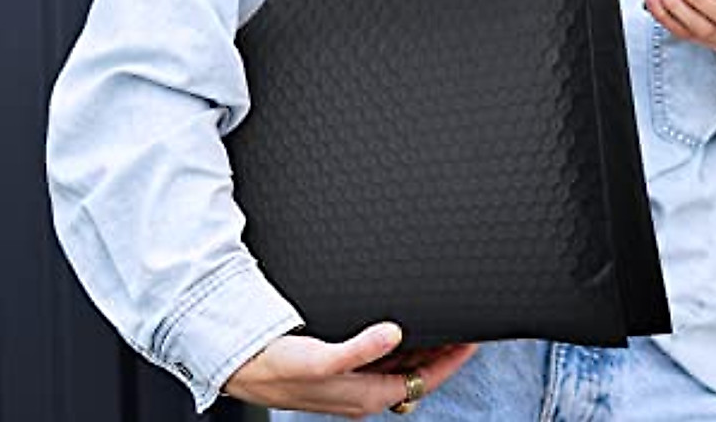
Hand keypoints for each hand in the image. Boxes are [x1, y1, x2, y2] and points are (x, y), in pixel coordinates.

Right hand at [221, 320, 477, 416]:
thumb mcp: (320, 360)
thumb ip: (359, 349)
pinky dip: (400, 340)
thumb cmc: (276, 367)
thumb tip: (395, 333)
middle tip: (465, 323)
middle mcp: (363, 390)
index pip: (423, 380)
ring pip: (402, 364)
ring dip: (424, 344)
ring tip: (444, 320)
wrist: (242, 363)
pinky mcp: (341, 366)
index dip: (451, 360)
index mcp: (366, 395)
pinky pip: (383, 355)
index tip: (473, 339)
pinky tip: (403, 323)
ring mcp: (353, 379)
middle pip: (417, 372)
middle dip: (443, 350)